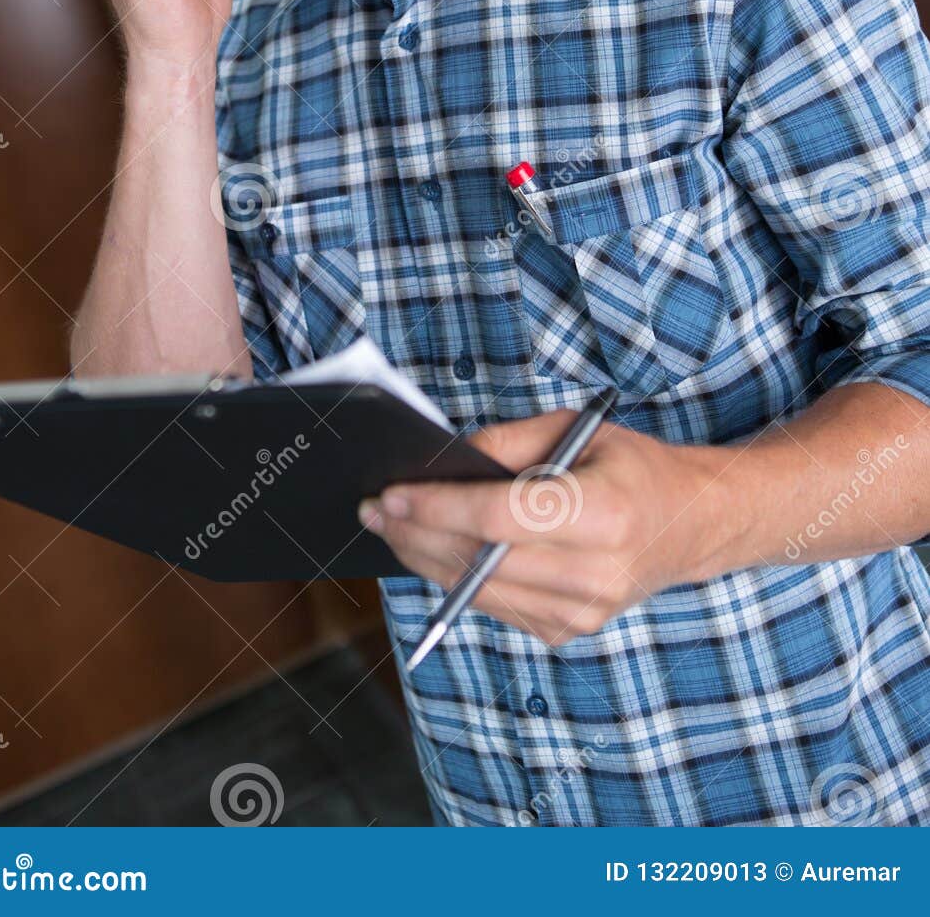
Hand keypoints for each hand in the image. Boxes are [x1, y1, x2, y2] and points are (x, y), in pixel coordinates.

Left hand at [358, 408, 718, 646]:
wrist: (690, 525)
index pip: (498, 519)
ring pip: (477, 590)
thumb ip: (506, 440)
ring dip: (424, 559)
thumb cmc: (630, 466)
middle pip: (479, 561)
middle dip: (414, 534)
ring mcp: (582, 613)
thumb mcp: (576, 429)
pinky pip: (494, 606)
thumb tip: (438, 461)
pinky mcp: (567, 631)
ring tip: (388, 528)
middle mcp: (595, 574)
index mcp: (604, 515)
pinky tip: (429, 550)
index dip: (437, 508)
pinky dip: (455, 578)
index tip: (389, 494)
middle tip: (371, 510)